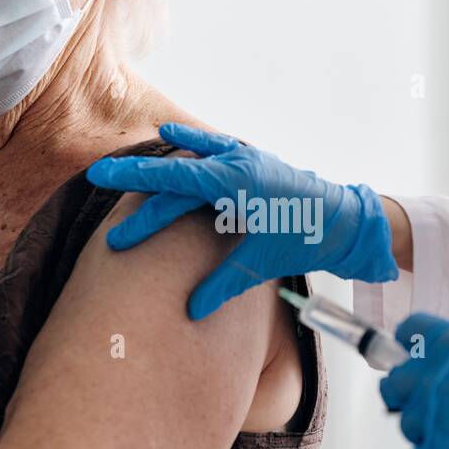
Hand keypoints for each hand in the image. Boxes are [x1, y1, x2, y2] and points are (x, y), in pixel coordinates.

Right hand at [86, 123, 397, 318]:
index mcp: (234, 183)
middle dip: (139, 180)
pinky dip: (195, 145)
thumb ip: (223, 284)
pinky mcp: (255, 163)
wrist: (347, 219)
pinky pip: (217, 149)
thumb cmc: (306, 237)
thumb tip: (191, 309)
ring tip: (136, 154)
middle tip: (101, 179)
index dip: (134, 181)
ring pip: (195, 155)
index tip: (102, 177)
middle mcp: (237, 164)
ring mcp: (247, 159)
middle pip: (177, 171)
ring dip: (166, 158)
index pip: (172, 181)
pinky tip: (179, 138)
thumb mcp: (261, 263)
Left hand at [379, 313, 448, 448]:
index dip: (415, 352)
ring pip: (408, 427)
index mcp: (447, 341)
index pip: (408, 333)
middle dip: (411, 396)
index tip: (422, 362)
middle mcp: (429, 375)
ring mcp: (429, 416)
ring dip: (430, 433)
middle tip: (438, 408)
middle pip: (394, 385)